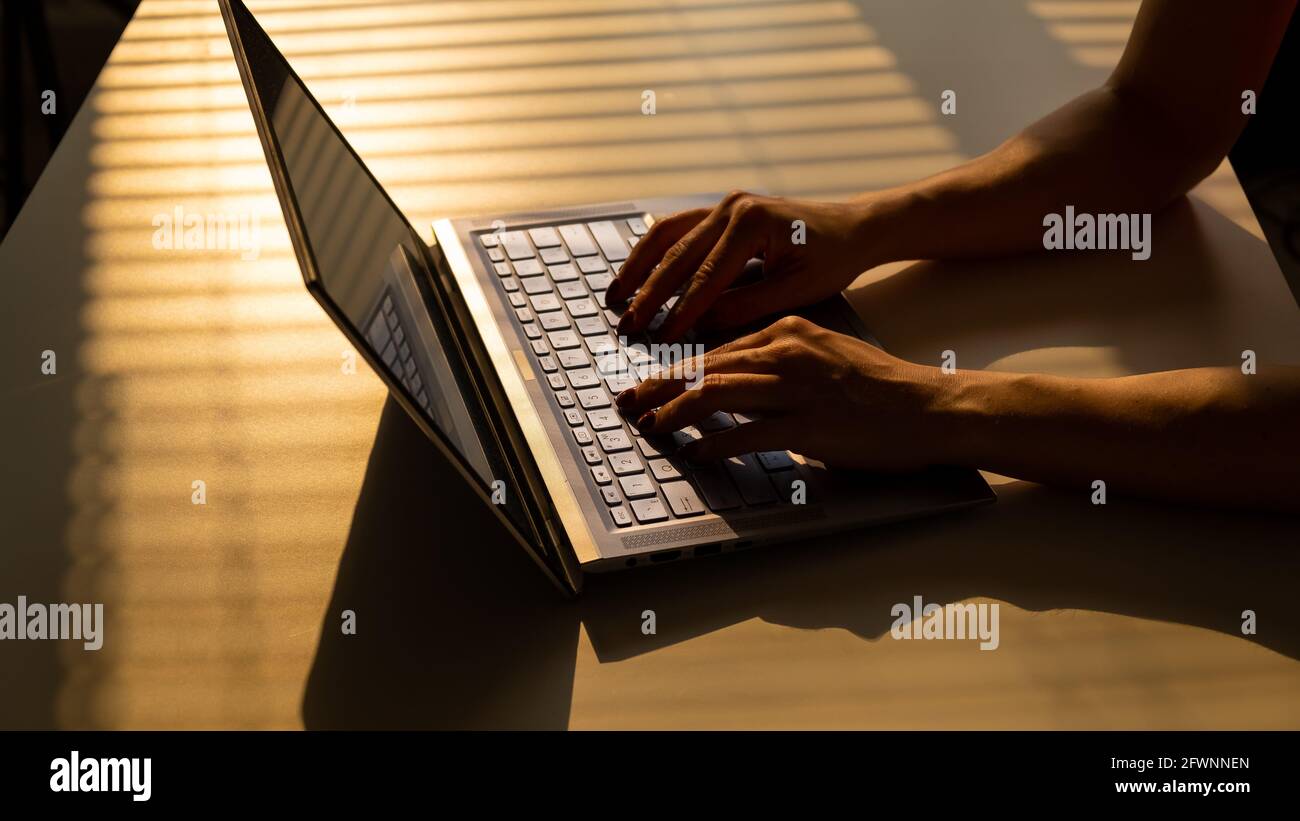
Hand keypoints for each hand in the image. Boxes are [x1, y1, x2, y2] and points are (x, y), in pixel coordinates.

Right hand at [607, 190, 891, 341]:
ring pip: (667, 235)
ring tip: (614, 296)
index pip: (706, 277)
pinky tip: (636, 273)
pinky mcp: (721, 210)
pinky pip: (677, 230)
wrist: (853, 228)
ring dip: (638, 266)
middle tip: (627, 325)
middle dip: (649, 294)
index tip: (660, 339)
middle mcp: (731, 206)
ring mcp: (723, 204)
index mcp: (751, 223)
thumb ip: (746, 306)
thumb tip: (700, 325)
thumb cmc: (832, 259)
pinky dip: (653, 252)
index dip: (680, 312)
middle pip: (678, 255)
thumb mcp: (795, 290)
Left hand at [615, 316, 962, 471]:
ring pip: (716, 394)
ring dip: (674, 412)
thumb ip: (783, 366)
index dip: (677, 368)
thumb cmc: (881, 389)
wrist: (929, 407)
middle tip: (628, 400)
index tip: (650, 382)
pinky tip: (695, 453)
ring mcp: (796, 389)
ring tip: (647, 425)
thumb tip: (740, 388)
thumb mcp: (826, 358)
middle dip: (660, 386)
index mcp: (790, 332)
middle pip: (707, 367)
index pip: (718, 349)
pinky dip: (714, 444)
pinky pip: (746, 434)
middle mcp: (788, 353)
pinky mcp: (808, 425)